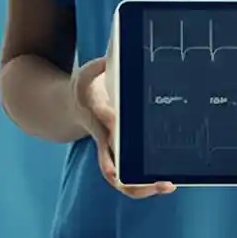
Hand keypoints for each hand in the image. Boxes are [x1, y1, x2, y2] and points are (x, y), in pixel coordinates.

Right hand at [72, 44, 174, 199]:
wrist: (67, 109)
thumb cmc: (84, 89)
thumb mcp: (86, 72)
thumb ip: (99, 65)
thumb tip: (116, 49)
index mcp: (96, 114)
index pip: (105, 121)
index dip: (112, 124)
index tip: (122, 127)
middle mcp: (102, 138)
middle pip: (111, 166)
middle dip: (131, 177)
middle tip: (159, 181)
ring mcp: (108, 151)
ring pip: (119, 179)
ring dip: (142, 188)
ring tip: (169, 186)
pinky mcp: (116, 155)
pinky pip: (127, 176)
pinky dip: (144, 181)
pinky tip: (167, 181)